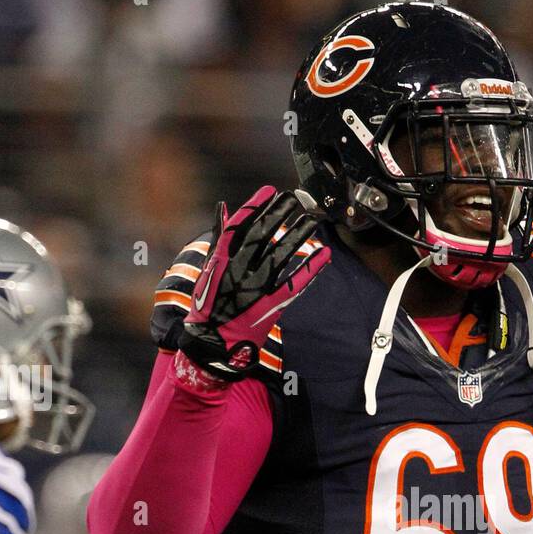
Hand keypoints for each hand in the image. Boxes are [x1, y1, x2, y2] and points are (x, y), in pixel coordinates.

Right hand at [178, 185, 329, 380]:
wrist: (212, 343)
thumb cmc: (208, 304)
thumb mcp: (208, 269)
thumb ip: (219, 238)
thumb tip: (223, 208)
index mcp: (221, 260)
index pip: (239, 226)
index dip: (256, 206)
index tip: (270, 191)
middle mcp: (239, 271)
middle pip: (263, 236)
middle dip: (278, 215)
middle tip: (294, 199)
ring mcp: (257, 288)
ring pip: (282, 255)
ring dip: (298, 236)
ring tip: (311, 220)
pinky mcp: (273, 305)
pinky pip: (296, 283)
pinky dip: (311, 268)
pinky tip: (324, 254)